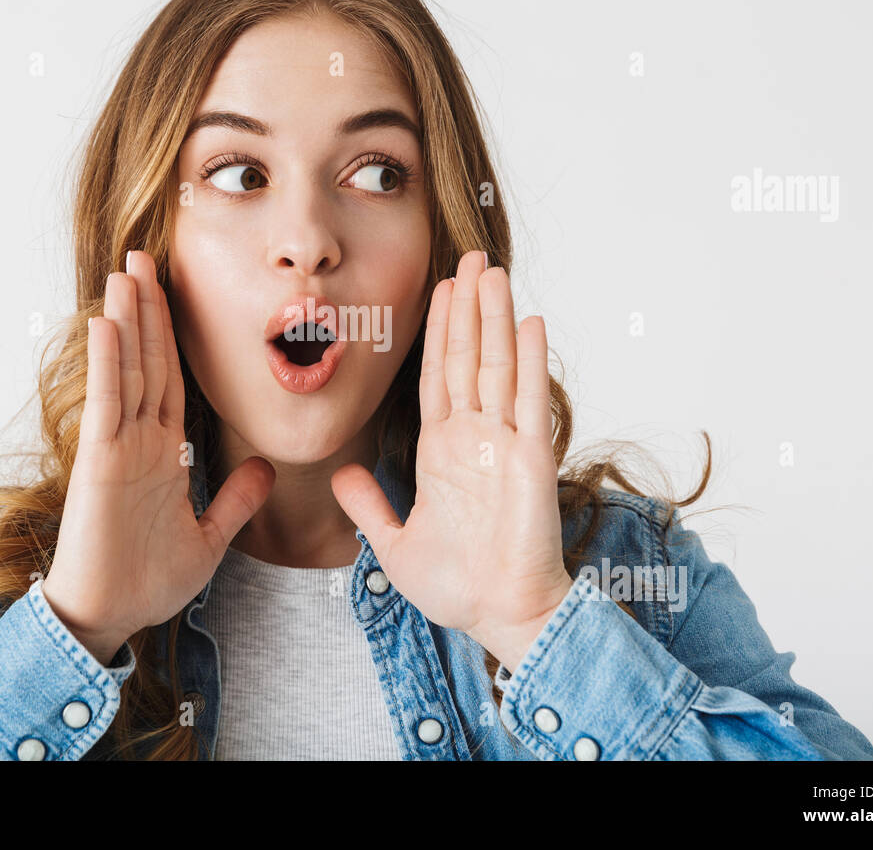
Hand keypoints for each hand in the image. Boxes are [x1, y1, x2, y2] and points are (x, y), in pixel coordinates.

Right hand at [41, 250, 274, 663]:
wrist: (111, 619)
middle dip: (148, 310)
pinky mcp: (99, 464)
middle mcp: (137, 440)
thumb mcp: (209, 536)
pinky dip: (106, 365)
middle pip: (147, 362)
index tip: (174, 294)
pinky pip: (105, 405)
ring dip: (127, 320)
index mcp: (161, 452)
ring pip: (125, 371)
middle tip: (145, 257)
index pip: (171, 379)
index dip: (173, 336)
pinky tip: (106, 326)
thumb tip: (268, 469)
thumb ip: (236, 500)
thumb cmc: (148, 580)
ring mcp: (116, 448)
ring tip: (127, 272)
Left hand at [332, 250, 572, 672]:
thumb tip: (341, 476)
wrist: (500, 615)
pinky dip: (528, 358)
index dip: (437, 331)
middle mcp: (473, 436)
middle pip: (466, 357)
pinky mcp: (530, 457)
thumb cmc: (457, 586)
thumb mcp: (395, 543)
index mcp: (441, 450)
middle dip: (466, 306)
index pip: (436, 375)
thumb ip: (369, 507)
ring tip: (493, 270)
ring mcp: (503, 442)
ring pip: (496, 364)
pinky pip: (528, 398)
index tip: (439, 290)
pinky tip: (529, 320)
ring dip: (494, 316)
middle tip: (471, 257)